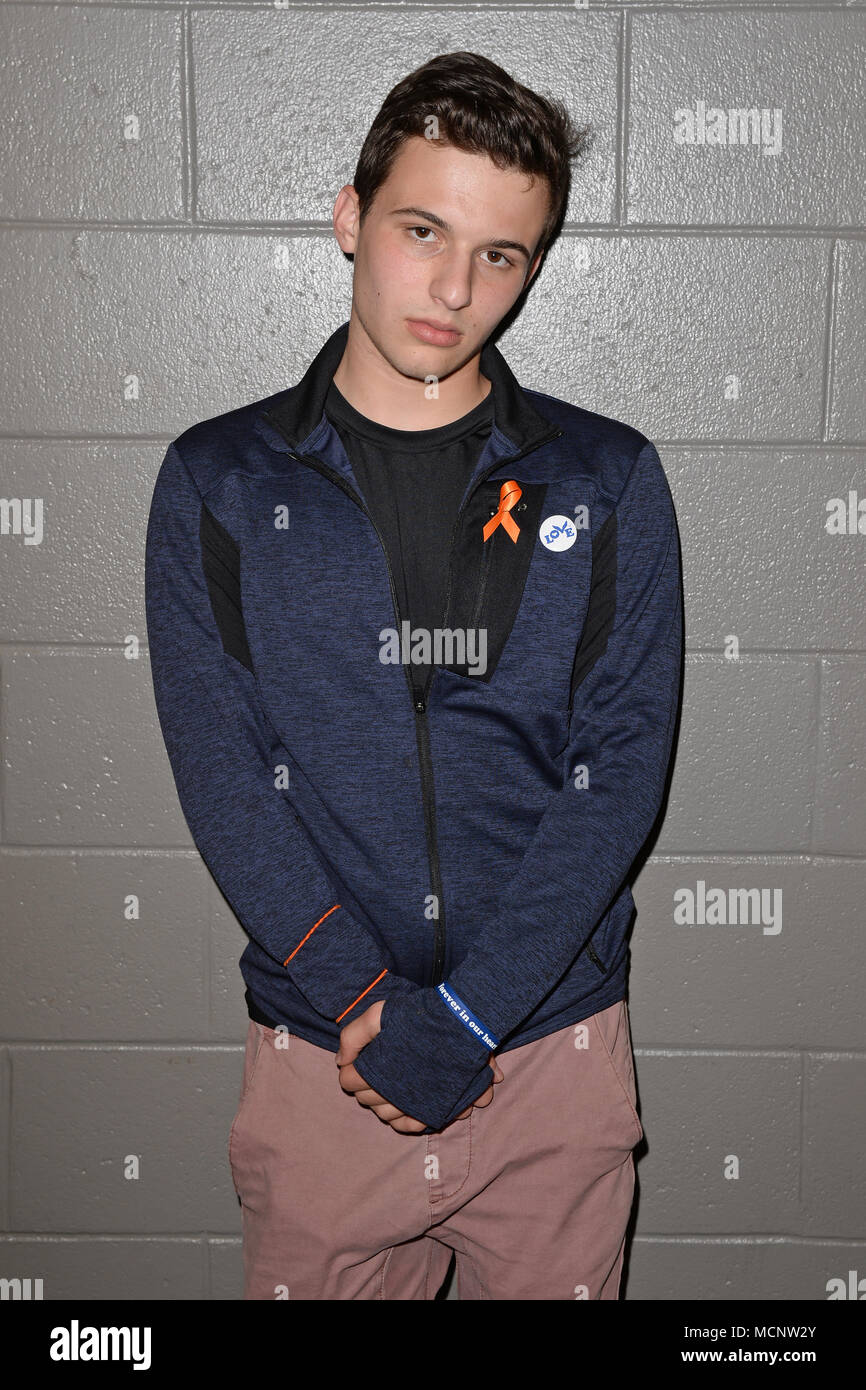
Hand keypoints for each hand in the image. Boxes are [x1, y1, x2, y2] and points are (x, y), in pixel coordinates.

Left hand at [335, 999, 503, 1132]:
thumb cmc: (419, 1015)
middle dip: (365, 1086)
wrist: (462, 1022)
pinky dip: (401, 1121)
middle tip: (373, 1072)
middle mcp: (393, 1091)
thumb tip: (341, 1061)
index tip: (356, 1063)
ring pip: (385, 1114)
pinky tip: (400, 1109)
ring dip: (381, 1103)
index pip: (349, 1081)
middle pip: (366, 1098)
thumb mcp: (379, 1014)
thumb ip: (353, 1035)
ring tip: (387, 1088)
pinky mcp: (433, 1110)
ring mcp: (413, 1103)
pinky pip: (410, 1125)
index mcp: (376, 1069)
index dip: (350, 1072)